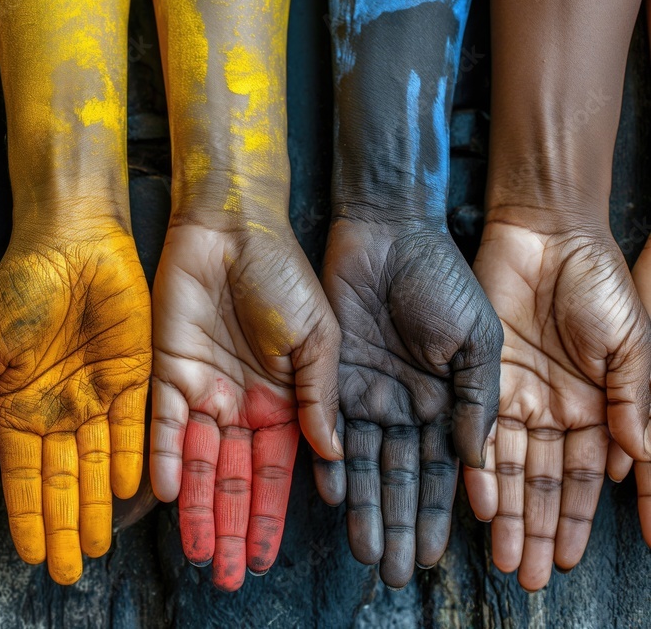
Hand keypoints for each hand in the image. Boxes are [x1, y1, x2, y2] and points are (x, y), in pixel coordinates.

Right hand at [0, 220, 150, 584]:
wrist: (73, 238)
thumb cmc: (20, 284)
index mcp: (16, 404)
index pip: (20, 475)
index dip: (24, 516)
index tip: (26, 556)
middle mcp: (56, 408)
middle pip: (61, 482)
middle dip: (62, 528)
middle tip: (66, 573)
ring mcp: (96, 395)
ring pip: (97, 466)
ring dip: (97, 507)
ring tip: (95, 550)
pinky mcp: (133, 377)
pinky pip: (134, 432)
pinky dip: (133, 464)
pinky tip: (130, 497)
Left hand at [150, 221, 340, 591]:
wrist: (234, 226)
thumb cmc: (285, 274)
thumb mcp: (319, 339)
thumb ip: (319, 398)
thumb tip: (331, 457)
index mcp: (281, 402)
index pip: (273, 474)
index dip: (267, 516)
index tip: (260, 559)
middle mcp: (238, 405)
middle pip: (231, 480)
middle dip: (227, 528)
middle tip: (223, 577)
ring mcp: (201, 390)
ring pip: (195, 463)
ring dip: (194, 510)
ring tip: (195, 554)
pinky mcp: (164, 371)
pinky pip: (160, 425)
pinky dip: (161, 459)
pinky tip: (164, 497)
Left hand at [320, 217, 500, 587]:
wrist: (388, 233)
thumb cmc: (442, 279)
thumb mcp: (478, 341)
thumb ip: (476, 403)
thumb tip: (477, 468)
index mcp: (442, 401)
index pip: (441, 472)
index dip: (437, 515)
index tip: (434, 556)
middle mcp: (400, 405)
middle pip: (398, 478)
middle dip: (398, 524)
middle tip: (395, 571)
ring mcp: (362, 393)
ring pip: (361, 464)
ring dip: (364, 508)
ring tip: (367, 552)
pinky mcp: (325, 376)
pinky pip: (325, 429)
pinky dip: (329, 463)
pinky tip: (334, 499)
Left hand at [464, 220, 650, 589]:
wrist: (544, 235)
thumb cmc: (597, 283)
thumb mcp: (629, 343)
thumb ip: (634, 398)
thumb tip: (640, 456)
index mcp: (593, 407)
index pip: (589, 476)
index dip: (584, 515)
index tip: (578, 557)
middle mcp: (549, 411)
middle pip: (541, 484)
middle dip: (538, 530)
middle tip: (530, 576)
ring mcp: (509, 398)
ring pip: (504, 470)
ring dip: (503, 515)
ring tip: (502, 558)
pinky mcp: (473, 381)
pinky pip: (470, 434)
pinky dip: (473, 470)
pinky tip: (475, 505)